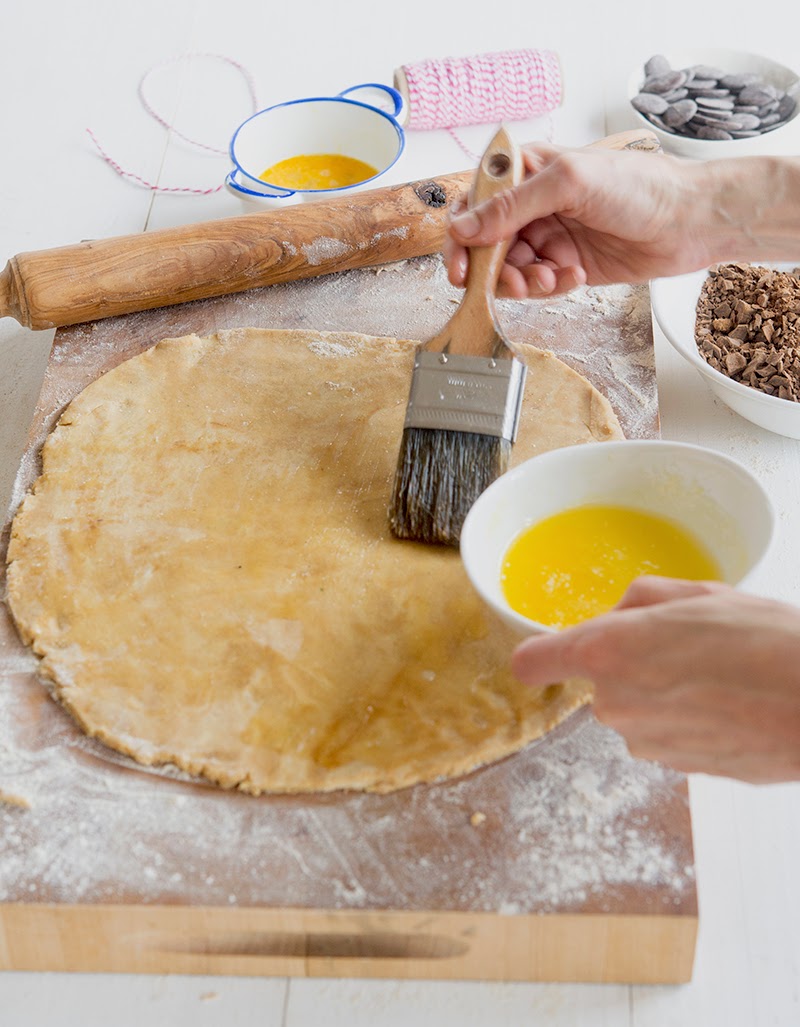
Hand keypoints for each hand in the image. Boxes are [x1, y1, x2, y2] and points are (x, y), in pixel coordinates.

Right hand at [445, 144, 736, 298]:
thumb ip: (513, 206)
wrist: (687, 222)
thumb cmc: (640, 186)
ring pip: (509, 269)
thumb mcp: (569, 183)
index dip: (462, 233)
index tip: (460, 262)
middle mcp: (533, 204)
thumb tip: (465, 227)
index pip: (475, 202)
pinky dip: (547, 286)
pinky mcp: (564, 266)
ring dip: (521, 280)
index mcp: (528, 170)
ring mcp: (548, 236)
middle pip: (486, 243)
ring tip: (546, 279)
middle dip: (492, 267)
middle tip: (505, 282)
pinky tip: (571, 277)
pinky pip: (537, 285)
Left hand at [511, 576, 799, 782]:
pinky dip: (688, 719)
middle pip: (600, 680)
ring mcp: (646, 742)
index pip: (534, 661)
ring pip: (636, 707)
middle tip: (686, 644)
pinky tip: (730, 704)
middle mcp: (615, 704)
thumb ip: (640, 601)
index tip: (551, 651)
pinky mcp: (677, 768)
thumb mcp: (698, 595)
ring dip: (663, 691)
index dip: (543, 654)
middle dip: (632, 660)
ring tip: (720, 675)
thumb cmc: (768, 644)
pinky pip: (666, 732)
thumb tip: (620, 616)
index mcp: (608, 653)